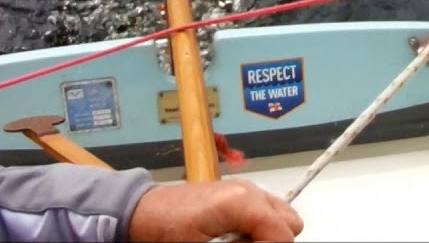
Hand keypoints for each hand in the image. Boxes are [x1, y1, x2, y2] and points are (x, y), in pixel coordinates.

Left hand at [127, 178, 304, 241]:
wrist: (140, 213)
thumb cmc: (164, 231)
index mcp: (242, 201)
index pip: (283, 234)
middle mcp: (249, 190)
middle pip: (289, 223)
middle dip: (271, 241)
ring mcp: (244, 190)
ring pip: (280, 217)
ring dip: (265, 234)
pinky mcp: (236, 194)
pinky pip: (263, 213)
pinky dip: (256, 228)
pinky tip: (232, 238)